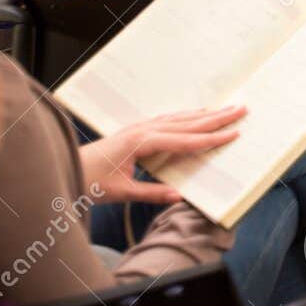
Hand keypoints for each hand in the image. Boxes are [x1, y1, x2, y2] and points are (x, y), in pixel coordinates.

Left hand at [78, 106, 245, 205]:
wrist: (65, 168)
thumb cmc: (90, 181)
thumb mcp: (121, 192)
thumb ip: (151, 193)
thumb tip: (179, 197)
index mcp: (143, 142)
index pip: (185, 140)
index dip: (211, 139)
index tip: (234, 133)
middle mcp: (143, 130)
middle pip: (187, 123)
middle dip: (216, 117)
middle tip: (240, 108)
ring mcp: (139, 128)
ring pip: (178, 118)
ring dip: (202, 114)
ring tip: (223, 108)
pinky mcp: (135, 131)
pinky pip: (167, 120)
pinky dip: (185, 117)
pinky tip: (192, 116)